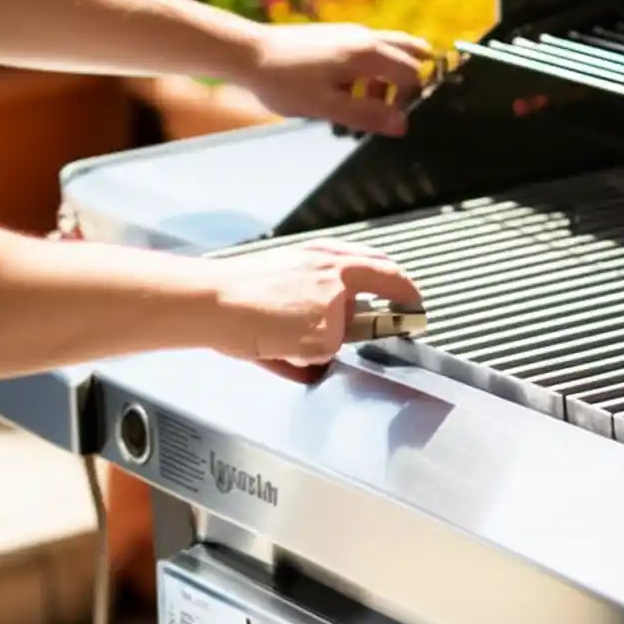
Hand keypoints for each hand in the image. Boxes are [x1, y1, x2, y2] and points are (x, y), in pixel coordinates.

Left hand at [209, 239, 421, 367]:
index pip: (390, 278)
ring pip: (325, 301)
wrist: (207, 307)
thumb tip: (337, 343)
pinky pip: (292, 317)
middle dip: (375, 302)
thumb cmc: (257, 310)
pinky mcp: (264, 290)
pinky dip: (298, 335)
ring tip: (331, 346)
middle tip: (385, 320)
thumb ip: (341, 340)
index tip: (417, 311)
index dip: (409, 298)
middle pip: (361, 281)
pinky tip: (291, 360)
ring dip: (334, 320)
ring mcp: (289, 272)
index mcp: (340, 268)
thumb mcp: (320, 338)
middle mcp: (318, 263)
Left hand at [237, 23, 432, 136]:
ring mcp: (350, 33)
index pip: (413, 73)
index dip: (412, 99)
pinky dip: (368, 73)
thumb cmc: (283, 81)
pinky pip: (367, 52)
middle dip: (407, 83)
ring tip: (360, 108)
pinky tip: (344, 93)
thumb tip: (402, 125)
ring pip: (387, 53)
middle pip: (409, 52)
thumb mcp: (327, 107)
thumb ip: (367, 115)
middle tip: (390, 109)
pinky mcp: (336, 35)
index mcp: (368, 53)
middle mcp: (364, 37)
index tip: (394, 120)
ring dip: (385, 80)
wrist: (246, 53)